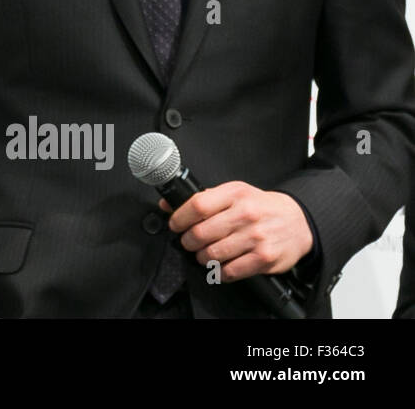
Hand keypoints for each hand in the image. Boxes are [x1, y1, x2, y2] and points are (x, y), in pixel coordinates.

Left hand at [162, 181, 313, 280]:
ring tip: (204, 254)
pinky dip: (219, 272)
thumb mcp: (235, 194)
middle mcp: (246, 214)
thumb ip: (204, 199)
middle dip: (188, 241)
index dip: (179, 218)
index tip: (175, 225)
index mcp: (235, 194)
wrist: (298, 221)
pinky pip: (230, 271)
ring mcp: (256, 237)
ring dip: (202, 258)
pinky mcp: (264, 258)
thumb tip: (167, 204)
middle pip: (201, 233)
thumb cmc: (261, 207)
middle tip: (189, 242)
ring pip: (213, 254)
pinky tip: (220, 266)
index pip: (197, 205)